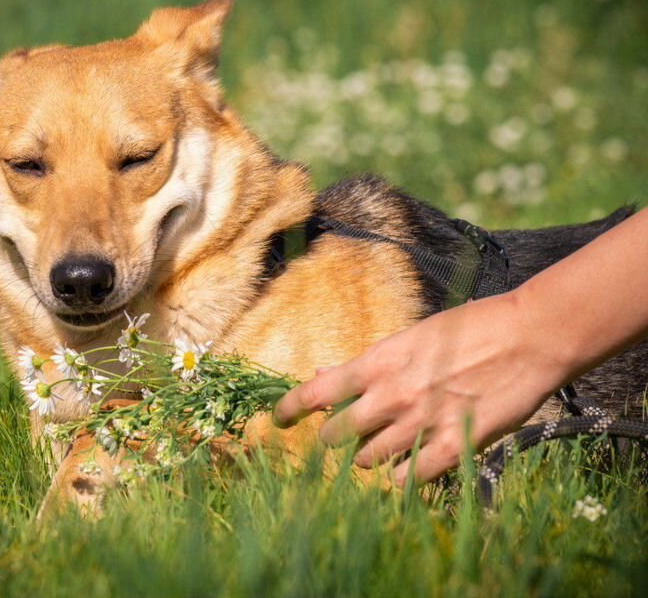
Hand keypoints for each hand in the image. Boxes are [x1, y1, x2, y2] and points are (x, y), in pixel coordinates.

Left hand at [272, 291, 565, 485]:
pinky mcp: (455, 445)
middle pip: (337, 434)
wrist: (529, 337)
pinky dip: (401, 478)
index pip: (317, 392)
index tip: (279, 420)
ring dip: (369, 456)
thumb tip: (324, 373)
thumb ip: (368, 364)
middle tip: (346, 435)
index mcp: (380, 362)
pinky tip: (405, 470)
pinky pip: (409, 478)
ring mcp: (422, 422)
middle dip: (334, 437)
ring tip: (384, 446)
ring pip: (369, 459)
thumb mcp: (412, 337)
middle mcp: (393, 394)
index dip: (290, 409)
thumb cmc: (469, 328)